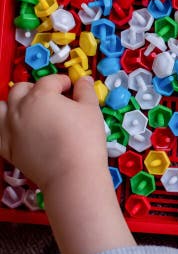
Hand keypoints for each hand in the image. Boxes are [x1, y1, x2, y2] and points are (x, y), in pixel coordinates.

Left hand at [0, 74, 106, 192]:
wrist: (72, 174)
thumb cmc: (85, 139)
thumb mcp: (92, 111)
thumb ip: (85, 91)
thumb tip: (84, 80)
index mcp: (41, 96)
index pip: (50, 81)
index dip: (63, 82)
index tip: (72, 88)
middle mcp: (19, 108)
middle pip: (20, 89)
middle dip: (35, 89)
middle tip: (51, 99)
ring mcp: (9, 128)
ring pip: (2, 108)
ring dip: (14, 105)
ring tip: (29, 111)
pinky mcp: (6, 147)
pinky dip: (7, 127)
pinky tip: (19, 131)